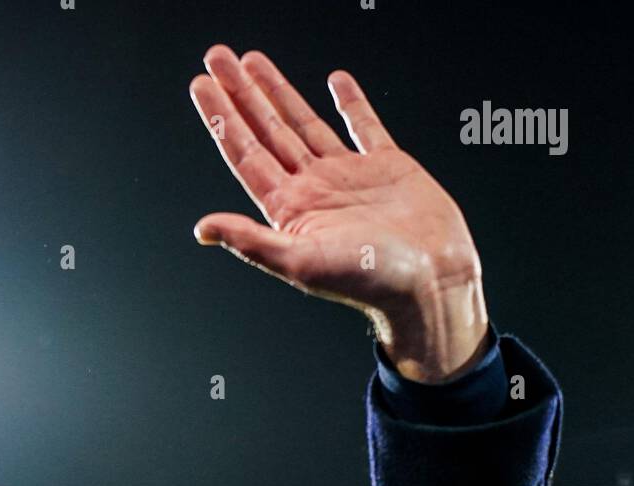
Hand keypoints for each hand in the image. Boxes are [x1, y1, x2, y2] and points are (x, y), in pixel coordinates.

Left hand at [189, 46, 489, 381]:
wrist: (432, 282)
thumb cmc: (370, 281)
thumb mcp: (301, 263)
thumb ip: (250, 241)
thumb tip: (202, 229)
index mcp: (291, 211)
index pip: (246, 155)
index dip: (222, 119)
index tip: (201, 85)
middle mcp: (315, 191)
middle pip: (267, 132)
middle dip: (241, 94)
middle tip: (218, 57)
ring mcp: (349, 177)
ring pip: (305, 124)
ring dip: (279, 92)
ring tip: (254, 61)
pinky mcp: (388, 167)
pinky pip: (366, 127)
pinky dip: (352, 103)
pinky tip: (337, 82)